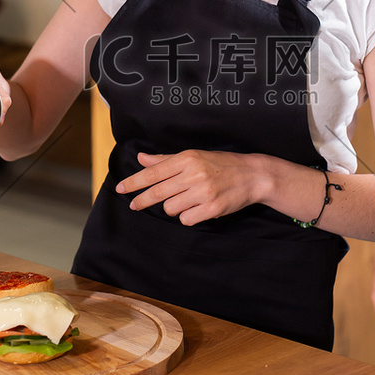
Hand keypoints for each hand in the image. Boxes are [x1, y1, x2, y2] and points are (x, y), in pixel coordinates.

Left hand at [115, 150, 262, 224]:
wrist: (253, 175)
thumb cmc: (221, 164)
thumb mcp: (194, 156)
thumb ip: (166, 160)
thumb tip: (142, 158)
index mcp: (188, 159)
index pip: (153, 173)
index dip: (134, 182)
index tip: (121, 189)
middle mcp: (194, 175)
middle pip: (157, 193)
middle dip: (141, 200)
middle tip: (134, 204)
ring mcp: (204, 193)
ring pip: (170, 208)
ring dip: (173, 207)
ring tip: (185, 200)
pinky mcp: (212, 209)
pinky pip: (186, 219)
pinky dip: (187, 216)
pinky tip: (197, 208)